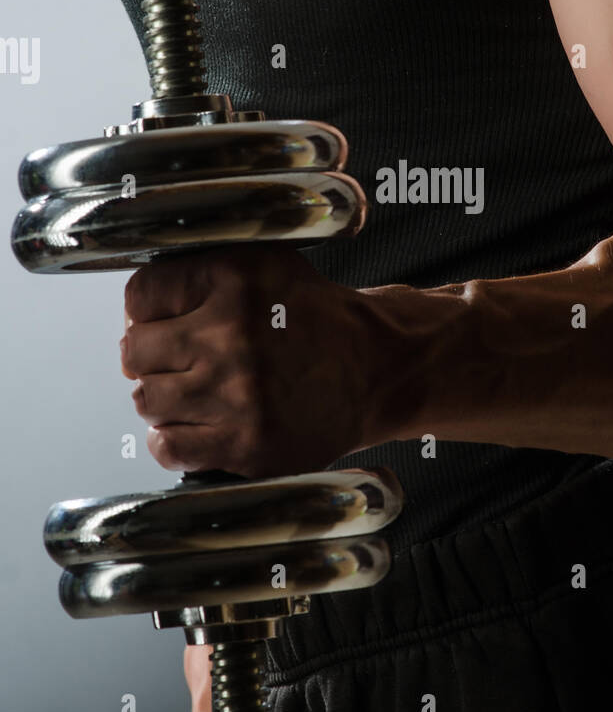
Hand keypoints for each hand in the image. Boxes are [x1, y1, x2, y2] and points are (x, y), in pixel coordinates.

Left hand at [120, 243, 392, 477]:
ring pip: (147, 399)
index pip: (140, 296)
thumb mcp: (264, 265)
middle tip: (179, 360)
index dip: (145, 311)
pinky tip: (197, 425)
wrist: (378, 369)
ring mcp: (237, 394)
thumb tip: (135, 310)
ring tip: (195, 392)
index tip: (162, 322)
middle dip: (153, 356)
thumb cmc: (318, 318)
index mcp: (233, 281)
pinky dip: (172, 439)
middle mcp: (231, 335)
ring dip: (164, 397)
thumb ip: (199, 271)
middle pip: (135, 351)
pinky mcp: (245, 443)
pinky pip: (168, 446)